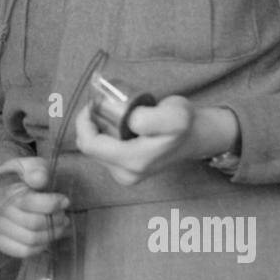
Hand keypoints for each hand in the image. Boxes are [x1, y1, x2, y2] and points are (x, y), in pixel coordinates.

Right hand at [0, 157, 69, 258]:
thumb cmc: (16, 177)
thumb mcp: (26, 165)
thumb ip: (35, 168)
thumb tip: (39, 179)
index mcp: (1, 190)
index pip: (28, 202)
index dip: (51, 203)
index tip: (65, 201)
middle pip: (33, 223)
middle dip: (54, 220)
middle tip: (64, 215)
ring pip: (30, 239)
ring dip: (51, 234)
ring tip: (60, 225)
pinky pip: (23, 251)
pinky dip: (41, 246)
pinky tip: (47, 237)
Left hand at [73, 96, 233, 186]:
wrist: (194, 138)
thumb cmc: (184, 124)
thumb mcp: (174, 114)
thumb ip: (150, 119)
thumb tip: (128, 122)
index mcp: (133, 162)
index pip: (90, 144)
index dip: (85, 121)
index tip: (94, 103)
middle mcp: (126, 174)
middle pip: (89, 148)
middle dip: (89, 124)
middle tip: (101, 106)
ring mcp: (125, 176)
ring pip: (94, 150)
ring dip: (96, 130)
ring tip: (111, 115)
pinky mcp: (125, 172)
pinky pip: (102, 153)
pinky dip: (103, 137)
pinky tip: (115, 126)